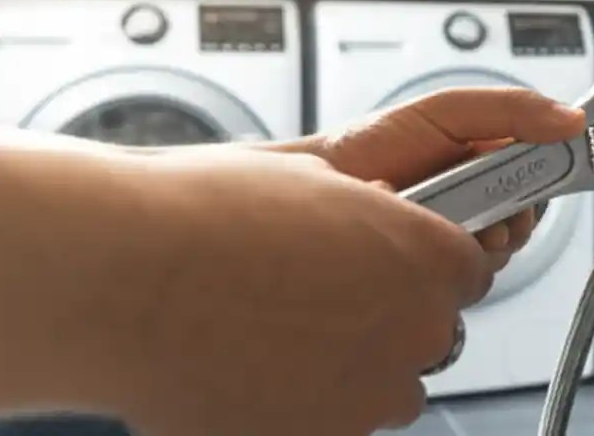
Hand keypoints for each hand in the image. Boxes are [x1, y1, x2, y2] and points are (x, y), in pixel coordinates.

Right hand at [115, 148, 490, 433]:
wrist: (124, 279)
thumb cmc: (207, 216)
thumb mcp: (312, 181)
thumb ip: (371, 214)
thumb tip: (377, 221)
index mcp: (428, 257)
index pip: (468, 271)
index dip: (426, 266)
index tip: (393, 265)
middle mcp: (416, 329)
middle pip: (432, 333)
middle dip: (392, 318)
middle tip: (323, 300)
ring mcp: (370, 395)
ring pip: (387, 387)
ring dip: (354, 367)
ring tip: (280, 337)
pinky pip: (334, 420)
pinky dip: (307, 403)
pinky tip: (254, 369)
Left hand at [307, 87, 585, 270]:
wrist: (313, 187)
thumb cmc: (367, 145)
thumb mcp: (444, 112)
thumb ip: (509, 109)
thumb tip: (569, 118)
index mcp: (482, 158)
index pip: (540, 173)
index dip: (546, 179)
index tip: (540, 180)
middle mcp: (472, 201)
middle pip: (526, 220)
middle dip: (514, 218)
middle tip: (489, 208)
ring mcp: (453, 239)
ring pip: (500, 254)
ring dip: (481, 239)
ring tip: (444, 218)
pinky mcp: (432, 272)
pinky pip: (466, 277)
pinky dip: (451, 260)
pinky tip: (423, 239)